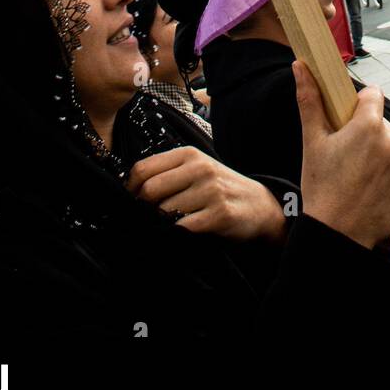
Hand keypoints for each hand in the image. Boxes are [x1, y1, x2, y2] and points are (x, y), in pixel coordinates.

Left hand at [127, 147, 285, 241]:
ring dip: (161, 224)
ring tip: (168, 226)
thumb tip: (130, 191)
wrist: (259, 205)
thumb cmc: (219, 189)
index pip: (143, 169)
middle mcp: (200, 168)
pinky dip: (175, 235)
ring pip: (165, 212)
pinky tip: (180, 235)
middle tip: (145, 219)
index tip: (131, 202)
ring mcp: (211, 190)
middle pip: (150, 190)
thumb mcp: (196, 170)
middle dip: (142, 209)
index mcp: (189, 155)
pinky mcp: (219, 214)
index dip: (131, 189)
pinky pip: (183, 228)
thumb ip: (168, 173)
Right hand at [294, 60, 389, 248]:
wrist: (337, 235)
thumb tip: (300, 65)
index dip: (359, 107)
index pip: (373, 96)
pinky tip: (372, 192)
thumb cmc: (321, 187)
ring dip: (380, 158)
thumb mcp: (312, 142)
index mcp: (369, 125)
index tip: (347, 125)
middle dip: (368, 135)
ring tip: (358, 179)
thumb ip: (309, 100)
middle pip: (382, 126)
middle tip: (347, 158)